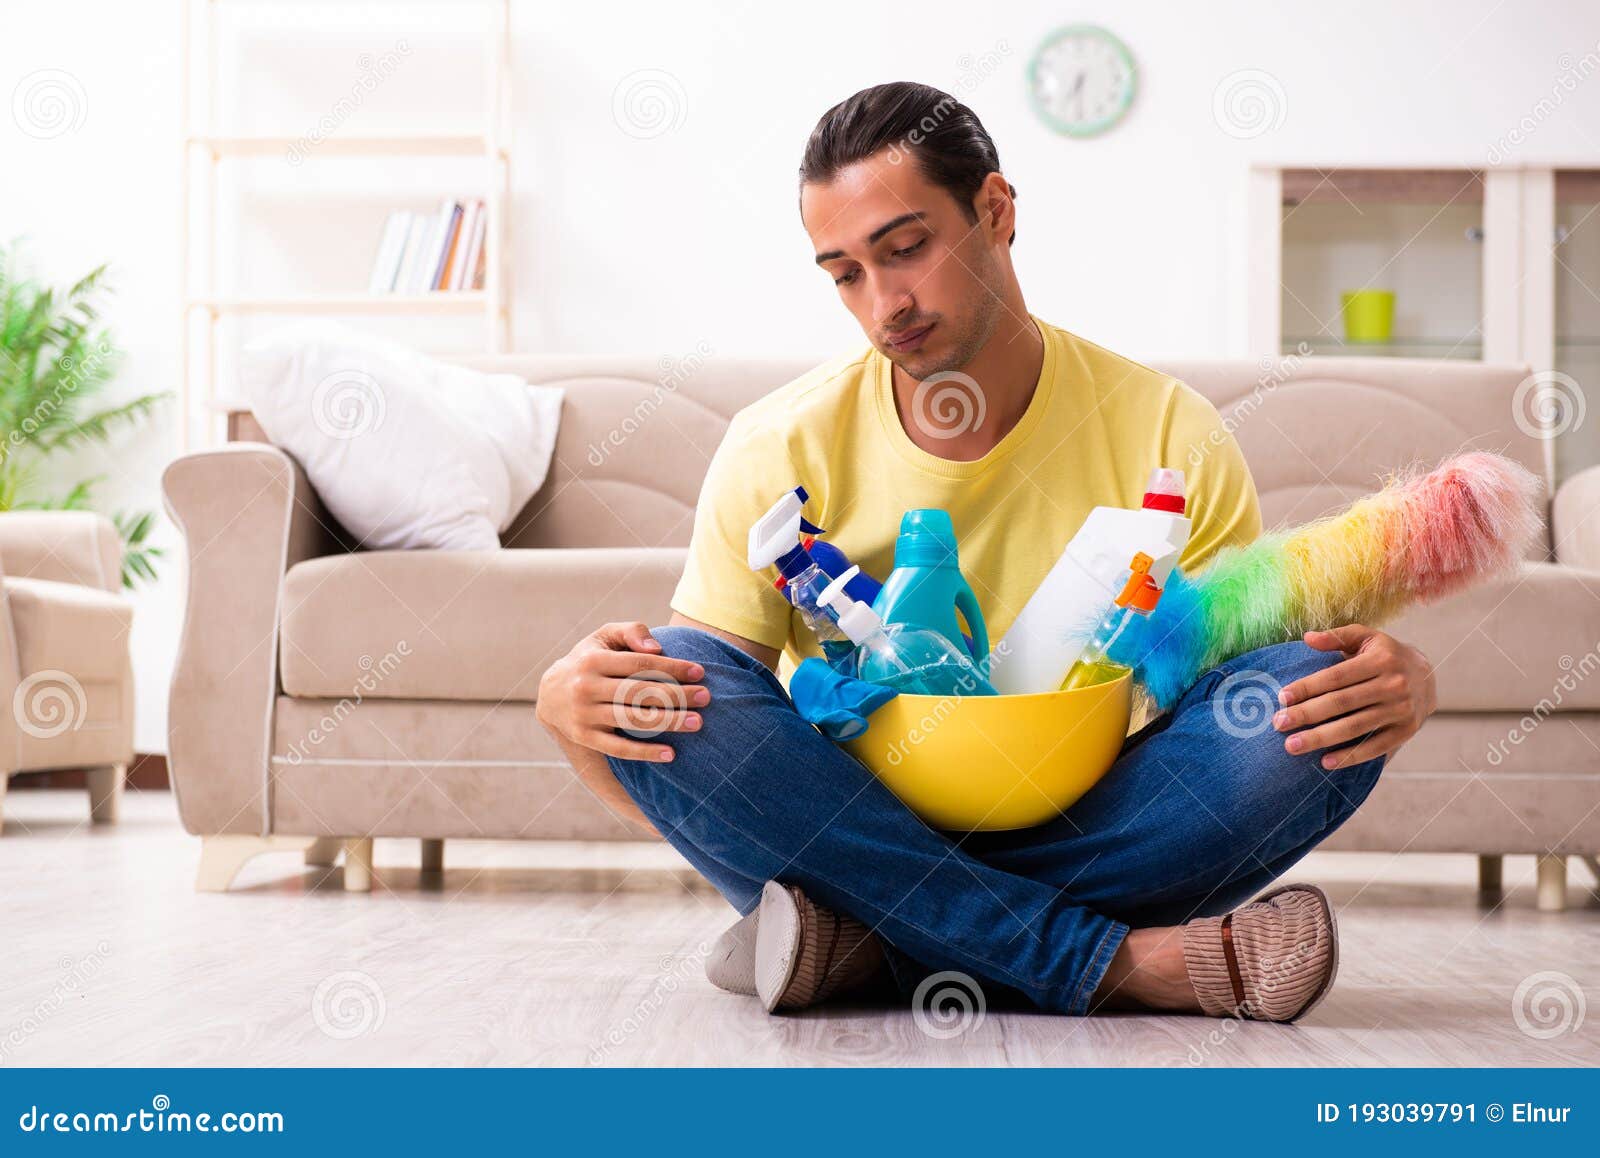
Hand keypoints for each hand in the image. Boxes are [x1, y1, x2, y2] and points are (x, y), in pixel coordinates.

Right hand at [536, 621, 709, 762]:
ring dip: (668, 722)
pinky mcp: (584, 738)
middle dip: (677, 695)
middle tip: (706, 697)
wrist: (549, 694)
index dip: (672, 667)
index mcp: (593, 660)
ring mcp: (584, 715)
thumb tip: (657, 649)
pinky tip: (671, 754)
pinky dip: (645, 753)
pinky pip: (618, 749)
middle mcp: (586, 687)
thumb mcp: (603, 637)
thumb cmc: (589, 659)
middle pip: (640, 692)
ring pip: (633, 720)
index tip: (700, 672)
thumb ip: (631, 632)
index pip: (640, 663)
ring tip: (698, 722)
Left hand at [1272, 625, 1435, 769]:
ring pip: (1355, 727)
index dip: (1308, 687)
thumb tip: (1307, 637)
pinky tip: (1324, 762)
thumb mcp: (1365, 637)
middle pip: (1342, 703)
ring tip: (1292, 746)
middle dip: (1307, 715)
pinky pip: (1375, 747)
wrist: (1427, 677)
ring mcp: (1401, 710)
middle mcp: (1394, 685)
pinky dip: (1350, 756)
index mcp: (1380, 660)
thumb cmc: (1383, 655)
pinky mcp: (1406, 730)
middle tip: (1278, 724)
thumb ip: (1336, 636)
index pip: (1336, 676)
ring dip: (1321, 738)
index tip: (1281, 698)